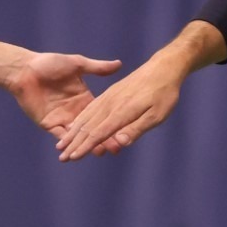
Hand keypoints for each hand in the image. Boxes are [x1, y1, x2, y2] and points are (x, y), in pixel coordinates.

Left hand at [6, 52, 121, 141]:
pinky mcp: (49, 124)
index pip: (101, 113)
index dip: (112, 121)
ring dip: (88, 145)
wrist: (24, 69)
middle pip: (92, 128)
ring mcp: (62, 119)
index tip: (125, 129)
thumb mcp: (77, 64)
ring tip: (101, 152)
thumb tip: (119, 64)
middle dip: (104, 138)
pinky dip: (68, 143)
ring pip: (78, 136)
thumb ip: (97, 68)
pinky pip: (60, 136)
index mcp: (85, 98)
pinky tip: (78, 151)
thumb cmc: (49, 63)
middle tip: (117, 148)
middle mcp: (76, 111)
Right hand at [58, 52, 189, 160]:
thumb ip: (136, 128)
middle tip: (62, 158)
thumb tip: (119, 143)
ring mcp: (109, 97)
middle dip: (73, 143)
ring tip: (61, 144)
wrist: (163, 67)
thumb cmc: (164, 93)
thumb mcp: (157, 114)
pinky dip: (79, 119)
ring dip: (72, 132)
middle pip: (88, 126)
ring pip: (86, 117)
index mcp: (121, 111)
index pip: (99, 133)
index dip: (85, 146)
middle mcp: (110, 104)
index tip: (73, 158)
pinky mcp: (110, 92)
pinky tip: (74, 125)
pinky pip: (90, 108)